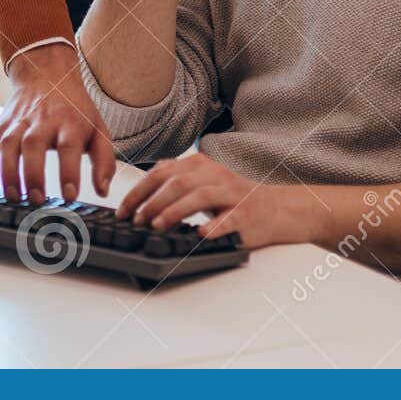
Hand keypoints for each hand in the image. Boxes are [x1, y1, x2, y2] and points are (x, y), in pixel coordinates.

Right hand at [0, 44, 116, 202]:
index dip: (69, 171)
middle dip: (33, 174)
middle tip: (36, 199)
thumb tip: (102, 191)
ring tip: (13, 197)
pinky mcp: (1, 126)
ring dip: (8, 172)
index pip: (68, 146)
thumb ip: (104, 160)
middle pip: (33, 145)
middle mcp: (42, 120)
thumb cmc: (74, 108)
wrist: (46, 73)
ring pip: (7, 145)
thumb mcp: (98, 128)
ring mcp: (18, 122)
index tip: (70, 195)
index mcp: (69, 122)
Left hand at [114, 150, 317, 246]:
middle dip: (152, 202)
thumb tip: (144, 185)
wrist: (278, 208)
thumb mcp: (204, 181)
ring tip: (158, 226)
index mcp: (200, 164)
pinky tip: (200, 234)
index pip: (161, 173)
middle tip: (136, 220)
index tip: (122, 210)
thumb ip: (177, 178)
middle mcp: (215, 175)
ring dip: (175, 211)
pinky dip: (214, 226)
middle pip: (177, 182)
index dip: (139, 191)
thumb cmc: (235, 198)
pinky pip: (228, 219)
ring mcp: (232, 194)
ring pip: (199, 197)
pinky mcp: (247, 214)